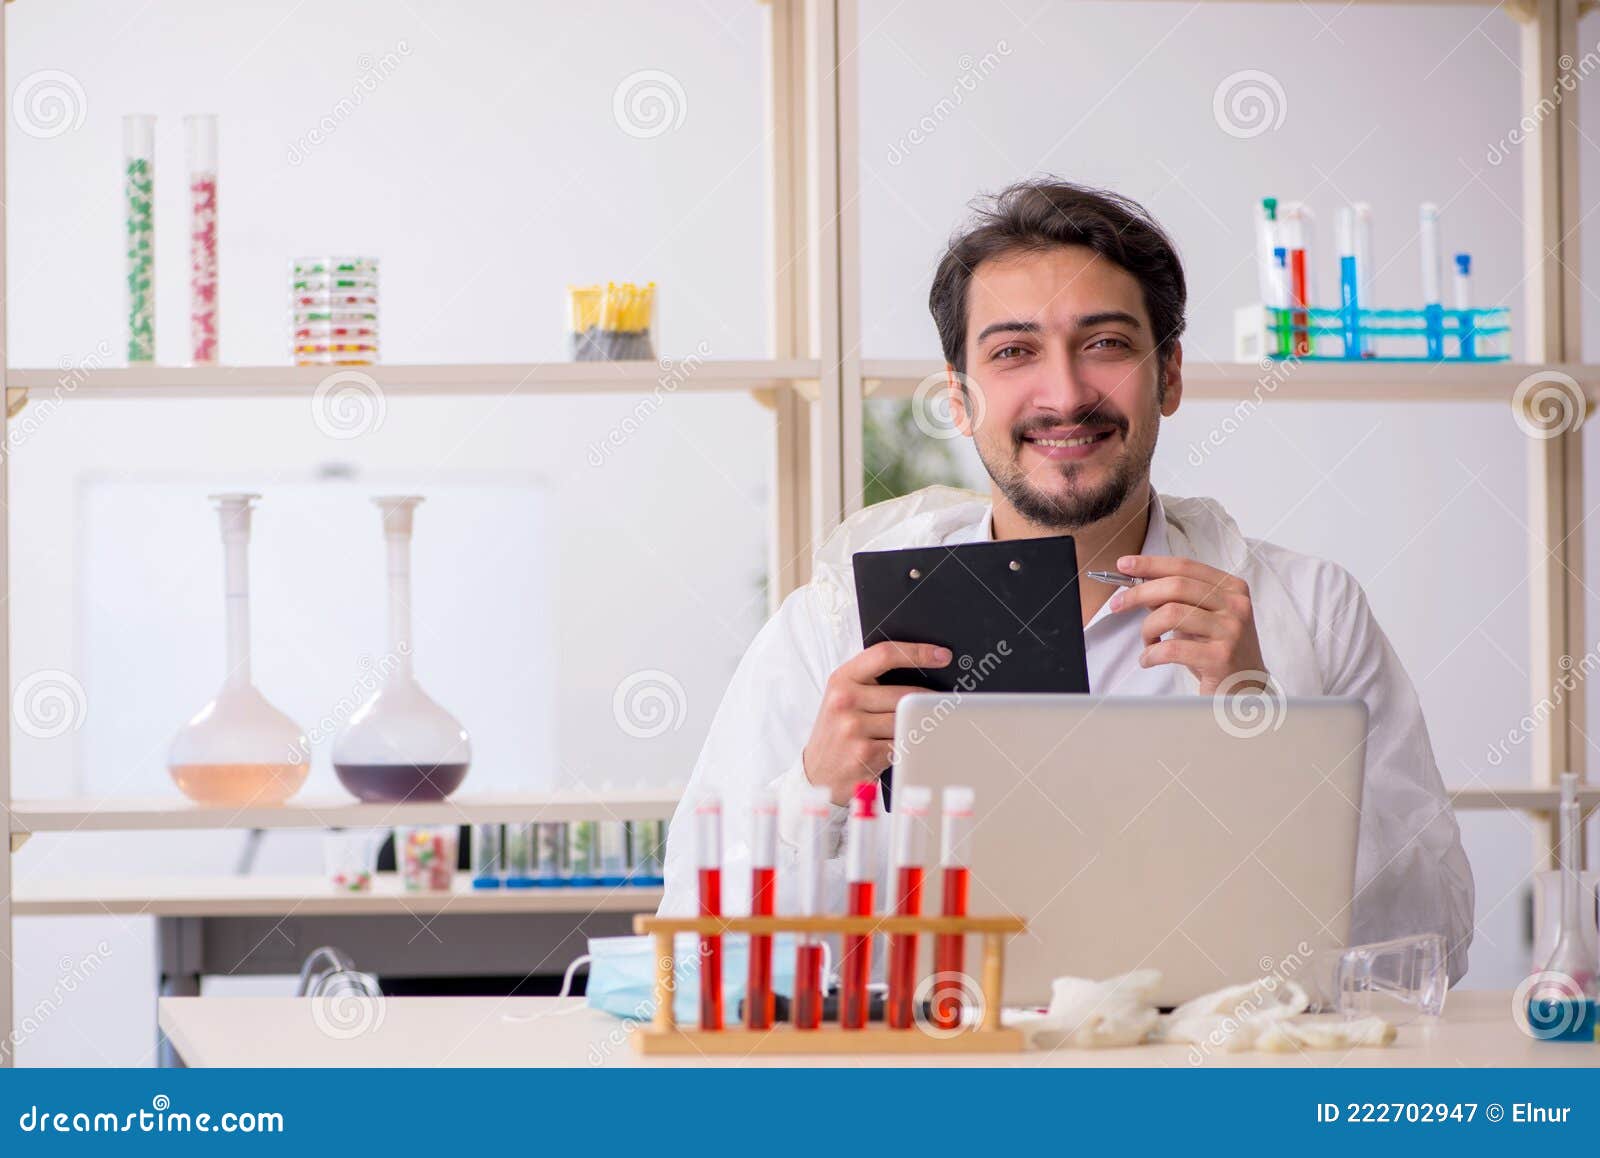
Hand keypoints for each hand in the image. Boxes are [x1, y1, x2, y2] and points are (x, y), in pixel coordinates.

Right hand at [802, 640, 951, 805]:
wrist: (817, 774)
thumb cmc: (836, 733)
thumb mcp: (843, 698)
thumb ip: (871, 682)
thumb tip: (921, 672)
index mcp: (841, 680)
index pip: (884, 654)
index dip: (918, 652)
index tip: (941, 656)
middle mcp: (844, 700)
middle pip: (904, 693)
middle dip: (926, 702)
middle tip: (939, 706)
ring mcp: (853, 727)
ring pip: (907, 719)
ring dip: (918, 725)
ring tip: (915, 729)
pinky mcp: (865, 753)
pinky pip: (903, 742)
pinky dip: (910, 745)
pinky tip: (904, 746)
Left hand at [1108, 555, 1266, 695]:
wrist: (1245, 689)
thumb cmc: (1216, 652)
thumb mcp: (1199, 619)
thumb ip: (1175, 600)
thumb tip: (1138, 584)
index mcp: (1231, 588)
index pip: (1185, 566)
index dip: (1151, 564)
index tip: (1123, 565)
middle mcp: (1236, 605)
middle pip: (1176, 586)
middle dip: (1139, 593)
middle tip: (1117, 604)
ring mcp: (1231, 630)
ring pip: (1171, 614)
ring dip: (1147, 628)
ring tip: (1147, 642)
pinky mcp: (1221, 656)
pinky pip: (1172, 648)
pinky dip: (1151, 654)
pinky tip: (1148, 659)